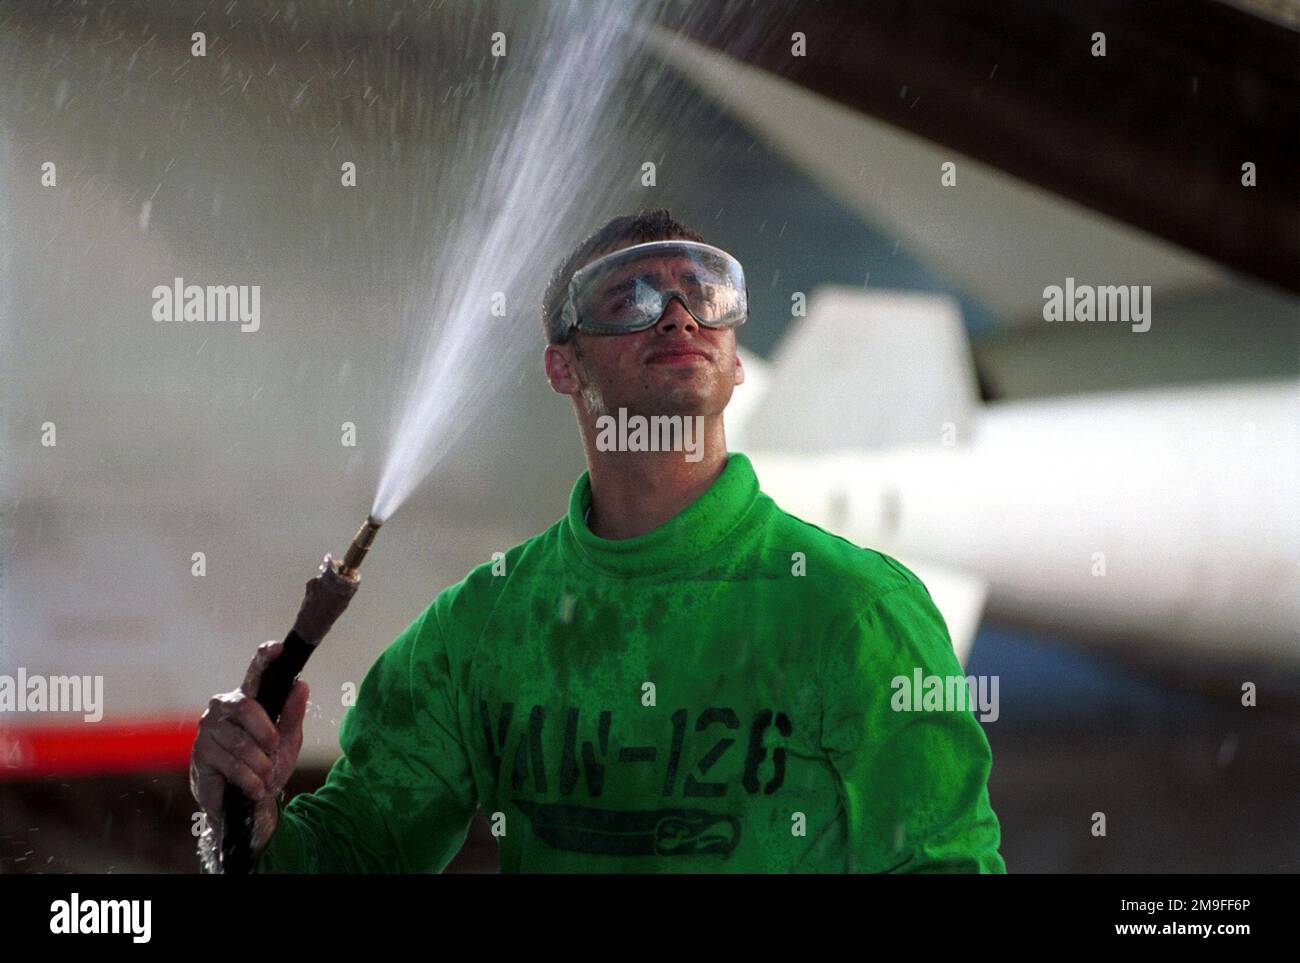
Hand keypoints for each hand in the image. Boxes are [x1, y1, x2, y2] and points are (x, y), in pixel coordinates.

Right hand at [190, 639, 309, 854]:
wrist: (249, 803)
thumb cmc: (268, 764)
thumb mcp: (288, 740)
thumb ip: (292, 713)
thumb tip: (301, 684)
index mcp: (248, 699)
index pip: (255, 673)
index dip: (264, 658)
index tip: (278, 647)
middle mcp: (223, 707)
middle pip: (246, 707)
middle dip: (266, 733)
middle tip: (273, 749)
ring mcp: (208, 730)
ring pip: (240, 743)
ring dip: (260, 764)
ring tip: (263, 774)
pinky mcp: (200, 755)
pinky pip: (231, 765)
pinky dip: (249, 780)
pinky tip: (252, 787)